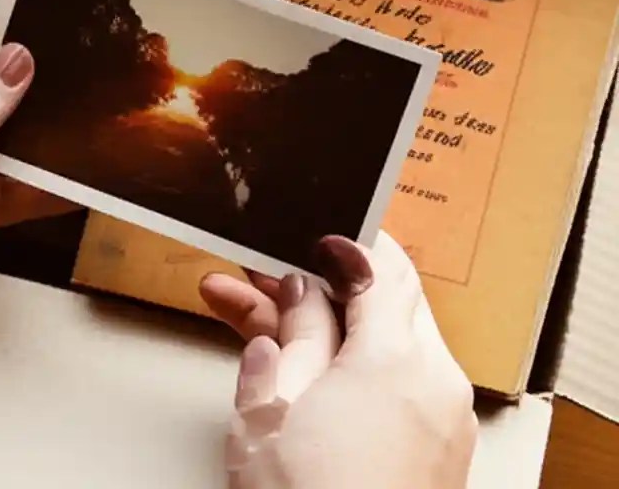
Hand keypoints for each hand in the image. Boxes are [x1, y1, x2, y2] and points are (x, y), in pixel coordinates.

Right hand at [199, 234, 476, 488]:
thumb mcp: (271, 406)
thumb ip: (289, 336)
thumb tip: (296, 299)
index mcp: (396, 358)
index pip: (380, 268)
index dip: (336, 246)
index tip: (297, 242)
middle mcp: (435, 382)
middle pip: (379, 307)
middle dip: (314, 291)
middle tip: (255, 286)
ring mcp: (442, 422)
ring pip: (380, 349)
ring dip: (322, 333)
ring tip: (252, 332)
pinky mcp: (435, 454)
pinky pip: (394, 390)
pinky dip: (348, 373)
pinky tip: (294, 377)